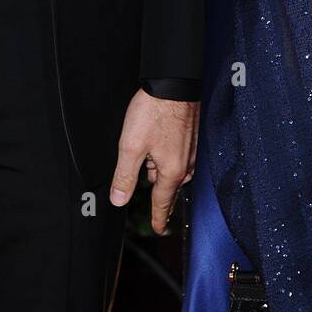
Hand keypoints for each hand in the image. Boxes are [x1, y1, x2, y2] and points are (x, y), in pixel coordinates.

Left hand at [109, 89, 198, 233]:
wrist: (174, 83)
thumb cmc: (154, 111)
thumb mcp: (130, 146)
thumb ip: (125, 176)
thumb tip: (119, 200)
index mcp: (171, 170)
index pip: (163, 202)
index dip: (159, 217)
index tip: (159, 229)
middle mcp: (186, 163)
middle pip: (171, 188)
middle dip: (162, 197)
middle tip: (158, 211)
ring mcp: (191, 149)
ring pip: (176, 172)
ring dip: (164, 177)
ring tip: (152, 177)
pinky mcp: (192, 136)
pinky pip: (181, 158)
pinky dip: (170, 162)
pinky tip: (161, 153)